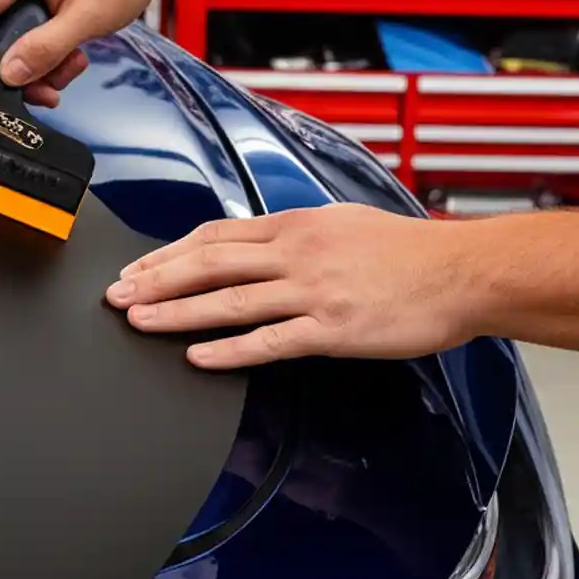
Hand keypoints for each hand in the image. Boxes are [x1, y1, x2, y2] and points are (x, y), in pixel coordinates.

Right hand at [0, 0, 165, 107]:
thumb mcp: (88, 15)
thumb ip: (47, 47)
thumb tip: (9, 74)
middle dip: (13, 67)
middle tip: (47, 90)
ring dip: (33, 66)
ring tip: (70, 66)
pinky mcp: (19, 1)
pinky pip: (14, 40)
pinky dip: (39, 57)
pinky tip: (68, 57)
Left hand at [104, 204, 475, 368]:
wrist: (462, 272)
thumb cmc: (406, 250)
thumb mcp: (340, 222)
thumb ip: (292, 235)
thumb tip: (251, 246)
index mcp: (294, 224)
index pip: (213, 236)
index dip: (167, 254)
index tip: (136, 269)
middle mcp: (296, 253)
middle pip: (207, 264)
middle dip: (154, 280)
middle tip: (116, 297)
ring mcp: (311, 290)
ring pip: (228, 301)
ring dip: (176, 312)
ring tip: (139, 322)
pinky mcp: (331, 328)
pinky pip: (269, 341)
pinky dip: (228, 349)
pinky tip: (197, 356)